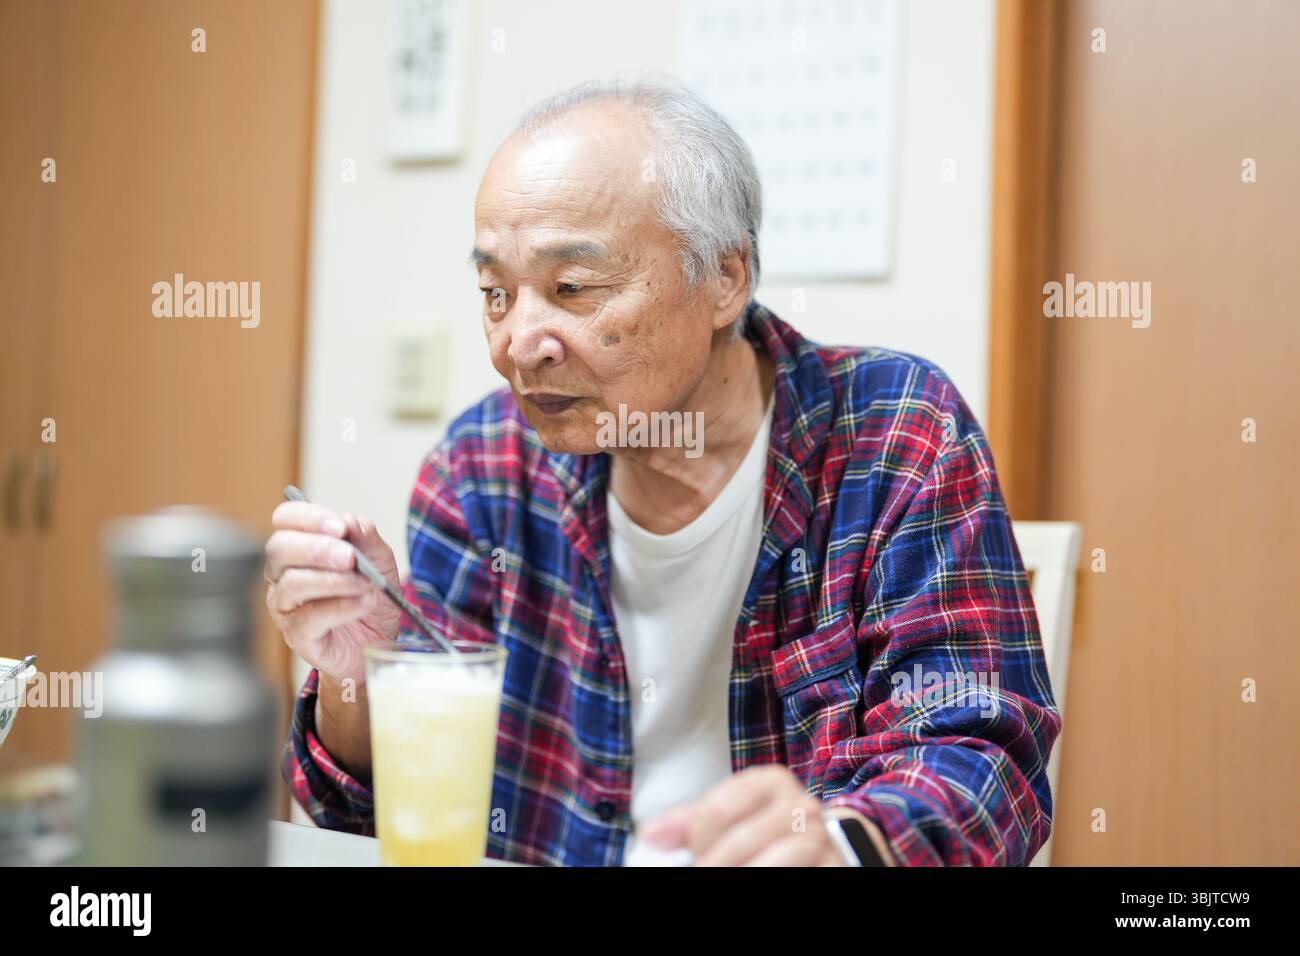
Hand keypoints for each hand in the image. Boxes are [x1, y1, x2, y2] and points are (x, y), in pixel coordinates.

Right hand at [264, 501, 401, 684]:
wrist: (380, 639)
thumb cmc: (370, 596)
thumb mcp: (379, 560)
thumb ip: (366, 537)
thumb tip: (349, 520)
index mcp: (299, 546)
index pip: (286, 519)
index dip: (309, 517)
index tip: (340, 526)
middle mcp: (283, 573)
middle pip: (279, 549)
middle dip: (317, 548)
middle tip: (350, 556)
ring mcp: (285, 605)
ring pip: (292, 583)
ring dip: (334, 580)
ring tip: (365, 583)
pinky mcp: (297, 634)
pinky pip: (310, 617)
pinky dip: (342, 607)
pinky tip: (364, 602)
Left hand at [638, 765, 847, 865]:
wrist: (826, 845)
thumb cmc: (766, 830)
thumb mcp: (732, 817)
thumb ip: (693, 822)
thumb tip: (653, 835)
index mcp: (770, 781)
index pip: (719, 808)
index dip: (699, 839)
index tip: (695, 857)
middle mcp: (800, 804)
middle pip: (741, 842)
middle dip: (715, 865)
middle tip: (704, 873)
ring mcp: (821, 837)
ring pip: (773, 862)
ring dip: (743, 875)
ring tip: (729, 879)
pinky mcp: (835, 864)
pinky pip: (803, 873)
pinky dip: (772, 879)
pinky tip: (757, 879)